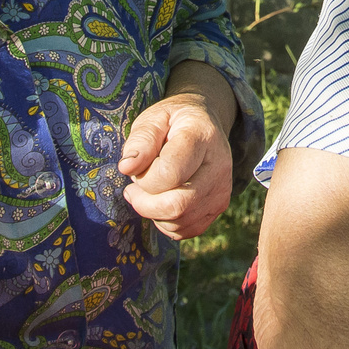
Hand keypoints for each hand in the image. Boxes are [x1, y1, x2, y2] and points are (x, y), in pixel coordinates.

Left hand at [118, 60, 235, 239]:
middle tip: (132, 189)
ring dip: (154, 212)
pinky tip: (161, 200)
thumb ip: (140, 140)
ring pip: (180, 221)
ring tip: (149, 189)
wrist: (205, 124)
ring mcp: (221, 190)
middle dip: (145, 204)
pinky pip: (187, 230)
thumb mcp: (153, 118)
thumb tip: (126, 168)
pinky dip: (166, 222)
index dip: (143, 177)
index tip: (132, 168)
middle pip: (178, 205)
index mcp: (202, 137)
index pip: (169, 173)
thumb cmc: (173, 121)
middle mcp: (218, 166)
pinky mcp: (219, 206)